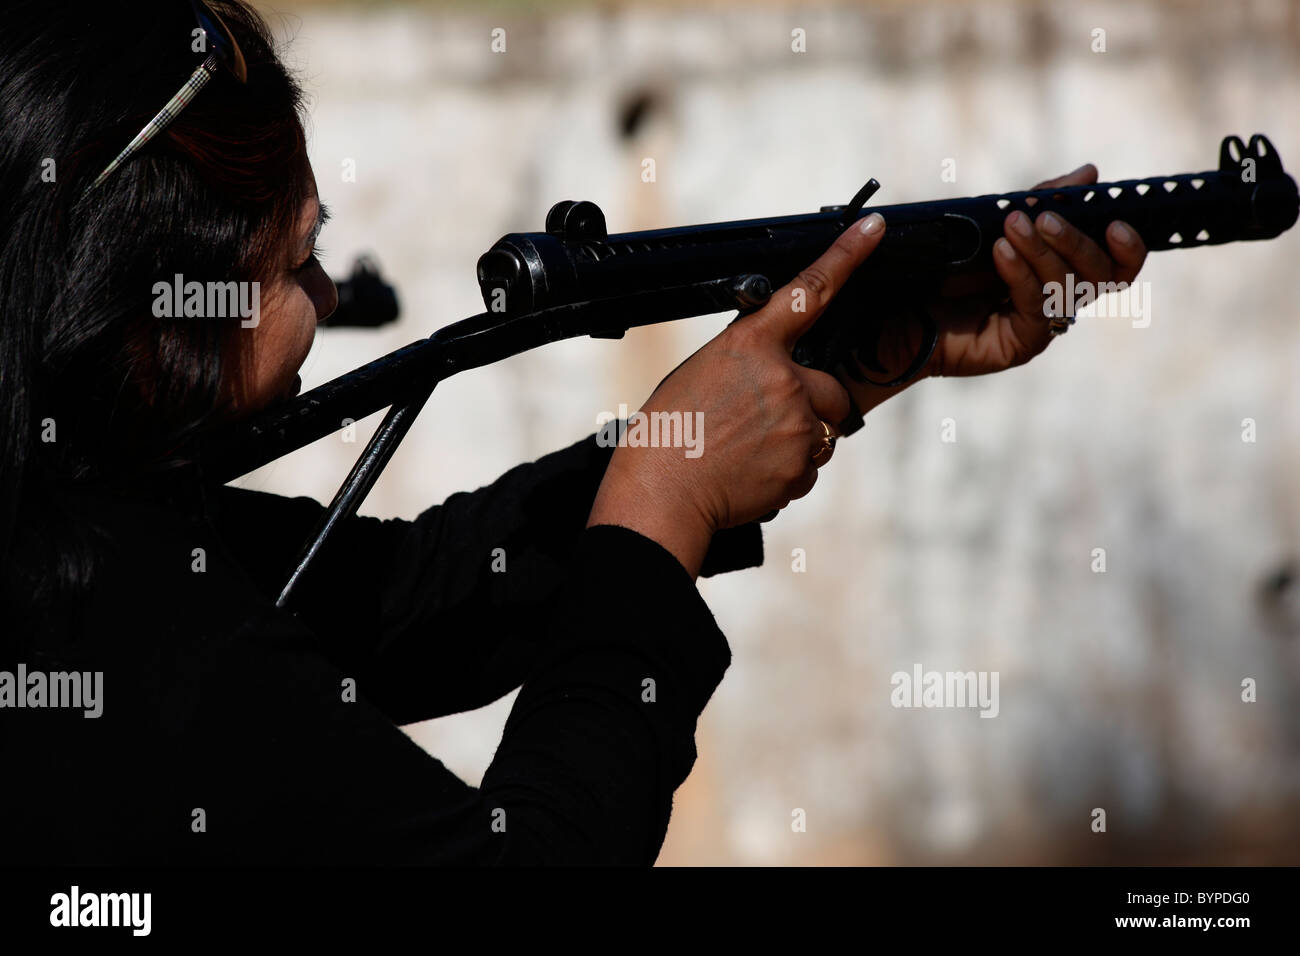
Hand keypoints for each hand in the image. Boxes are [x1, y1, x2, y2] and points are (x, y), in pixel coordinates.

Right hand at [587, 215, 886, 576]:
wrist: (662, 493)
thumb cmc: (669, 433)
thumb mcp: (701, 373)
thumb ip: (748, 361)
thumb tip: (773, 369)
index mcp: (751, 345)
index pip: (809, 291)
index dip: (847, 255)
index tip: (874, 228)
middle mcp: (784, 379)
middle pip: (830, 389)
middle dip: (810, 405)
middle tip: (763, 424)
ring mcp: (798, 425)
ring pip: (821, 431)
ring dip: (795, 441)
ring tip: (746, 453)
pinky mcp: (801, 466)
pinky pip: (809, 467)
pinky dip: (786, 472)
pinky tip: (749, 474)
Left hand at [846, 165, 1148, 413]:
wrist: (897, 306)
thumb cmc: (944, 263)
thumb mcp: (995, 222)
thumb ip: (1043, 200)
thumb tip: (1090, 173)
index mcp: (1063, 267)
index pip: (1116, 263)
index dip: (1128, 246)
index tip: (1117, 220)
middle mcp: (1060, 298)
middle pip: (1102, 276)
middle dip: (1076, 241)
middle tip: (1043, 217)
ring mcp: (1041, 323)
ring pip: (1069, 289)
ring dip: (1044, 252)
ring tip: (1012, 227)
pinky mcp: (1019, 343)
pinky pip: (1034, 307)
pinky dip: (1019, 274)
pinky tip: (999, 253)